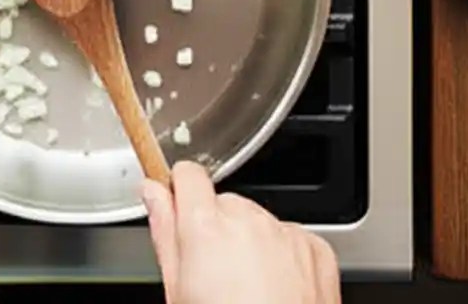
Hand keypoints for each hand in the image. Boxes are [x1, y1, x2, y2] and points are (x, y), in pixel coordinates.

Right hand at [140, 161, 339, 303]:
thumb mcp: (176, 290)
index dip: (180, 192)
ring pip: (258, 221)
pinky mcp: (315, 248)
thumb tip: (152, 193)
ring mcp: (286, 233)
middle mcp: (249, 220)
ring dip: (250, 244)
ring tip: (247, 292)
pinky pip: (290, 239)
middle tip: (214, 276)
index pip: (188, 175)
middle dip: (216, 229)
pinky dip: (283, 258)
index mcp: (206, 227)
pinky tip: (275, 293)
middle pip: (224, 204)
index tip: (180, 207)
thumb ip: (164, 232)